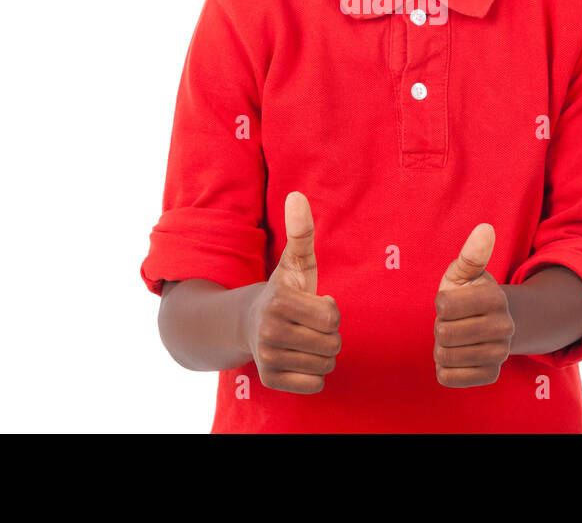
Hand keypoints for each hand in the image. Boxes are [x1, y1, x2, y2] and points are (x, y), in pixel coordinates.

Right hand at [243, 191, 340, 393]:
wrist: (248, 322)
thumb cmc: (284, 290)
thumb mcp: (296, 261)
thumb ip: (301, 231)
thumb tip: (297, 195)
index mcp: (279, 301)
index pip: (333, 317)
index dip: (330, 310)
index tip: (313, 303)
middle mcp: (269, 332)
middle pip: (332, 343)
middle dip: (328, 333)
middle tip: (308, 323)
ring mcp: (267, 358)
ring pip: (325, 365)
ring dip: (322, 353)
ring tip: (304, 338)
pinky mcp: (270, 380)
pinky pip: (314, 385)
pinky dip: (314, 374)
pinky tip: (300, 358)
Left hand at [433, 223, 513, 387]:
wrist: (488, 325)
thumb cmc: (469, 294)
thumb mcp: (465, 273)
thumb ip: (471, 254)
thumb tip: (485, 228)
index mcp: (495, 298)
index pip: (443, 306)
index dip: (440, 304)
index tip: (452, 302)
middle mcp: (504, 327)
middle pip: (444, 334)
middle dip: (440, 327)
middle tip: (453, 322)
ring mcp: (499, 354)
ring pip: (444, 357)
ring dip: (442, 348)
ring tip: (456, 338)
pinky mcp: (490, 376)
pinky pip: (448, 377)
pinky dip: (445, 368)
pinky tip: (457, 356)